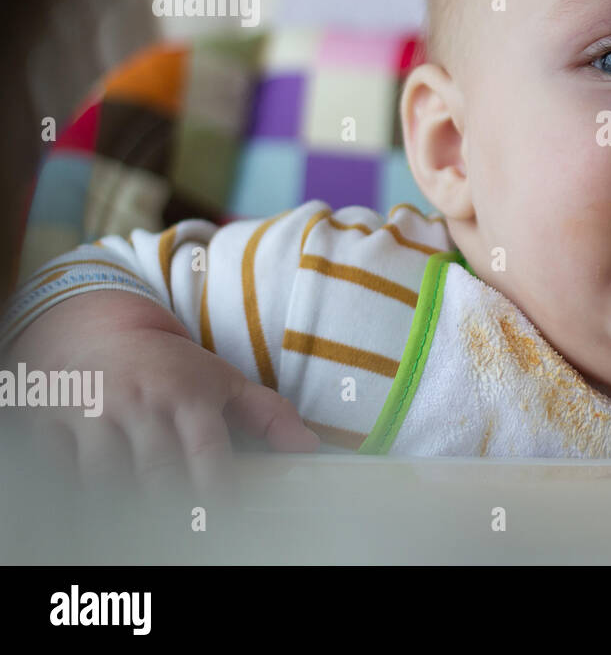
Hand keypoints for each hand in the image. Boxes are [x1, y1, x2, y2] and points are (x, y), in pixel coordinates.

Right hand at [2, 290, 318, 496]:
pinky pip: (62, 471)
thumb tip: (309, 446)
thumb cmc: (170, 366)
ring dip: (124, 503)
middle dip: (172, 505)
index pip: (206, 453)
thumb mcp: (223, 380)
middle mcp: (142, 403)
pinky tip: (99, 506)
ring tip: (144, 523)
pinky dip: (78, 493)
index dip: (216, 490)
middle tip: (186, 529)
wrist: (98, 331)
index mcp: (188, 395)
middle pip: (157, 472)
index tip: (224, 518)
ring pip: (106, 477)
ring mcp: (94, 413)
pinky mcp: (53, 423)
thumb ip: (268, 414)